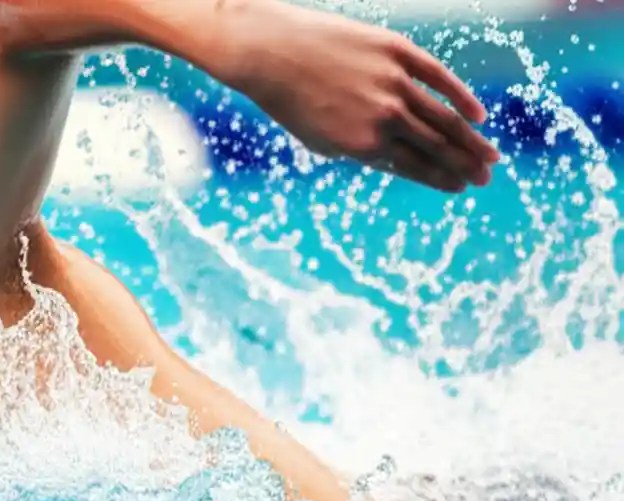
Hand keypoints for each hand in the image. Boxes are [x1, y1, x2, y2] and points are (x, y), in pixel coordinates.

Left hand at [216, 0, 499, 191]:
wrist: (271, 53)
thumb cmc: (290, 101)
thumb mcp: (321, 139)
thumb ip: (360, 151)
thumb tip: (395, 159)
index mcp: (363, 146)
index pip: (414, 167)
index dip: (440, 179)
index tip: (460, 188)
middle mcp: (383, 117)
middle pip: (435, 146)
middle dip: (464, 166)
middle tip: (486, 179)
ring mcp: (392, 82)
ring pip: (443, 117)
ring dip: (470, 140)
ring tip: (490, 156)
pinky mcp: (395, 51)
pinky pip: (437, 75)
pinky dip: (460, 96)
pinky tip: (478, 115)